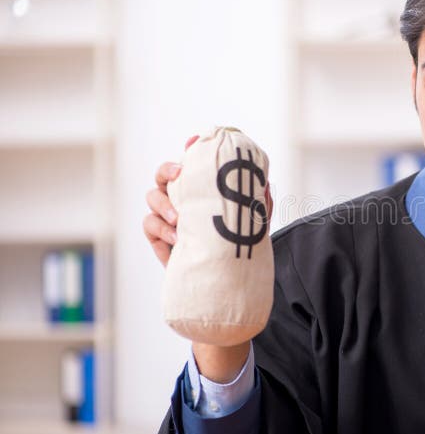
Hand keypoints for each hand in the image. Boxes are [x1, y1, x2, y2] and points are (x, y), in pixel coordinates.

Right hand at [143, 134, 272, 381]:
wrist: (225, 288)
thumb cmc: (239, 249)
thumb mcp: (253, 226)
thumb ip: (258, 204)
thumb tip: (266, 183)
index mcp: (202, 192)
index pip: (190, 165)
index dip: (188, 152)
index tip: (192, 146)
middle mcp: (182, 201)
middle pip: (162, 176)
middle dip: (166, 173)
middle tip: (178, 179)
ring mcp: (168, 220)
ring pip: (151, 198)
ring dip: (163, 205)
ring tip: (180, 220)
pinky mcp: (160, 240)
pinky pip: (149, 225)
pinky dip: (159, 229)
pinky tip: (176, 238)